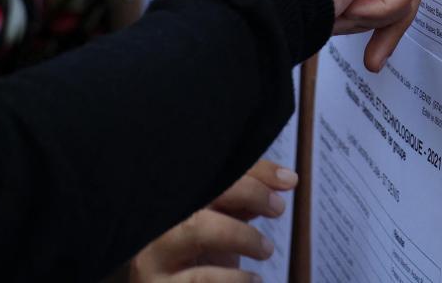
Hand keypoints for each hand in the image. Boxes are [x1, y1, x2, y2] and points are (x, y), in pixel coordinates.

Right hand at [126, 160, 297, 282]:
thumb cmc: (200, 257)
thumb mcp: (222, 220)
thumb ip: (246, 196)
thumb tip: (285, 180)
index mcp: (172, 198)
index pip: (211, 169)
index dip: (253, 171)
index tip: (287, 181)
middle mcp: (157, 222)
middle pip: (202, 191)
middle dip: (249, 193)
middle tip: (277, 208)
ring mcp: (153, 255)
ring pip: (198, 229)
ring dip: (243, 235)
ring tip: (265, 249)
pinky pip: (201, 278)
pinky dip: (235, 278)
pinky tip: (253, 279)